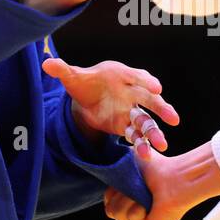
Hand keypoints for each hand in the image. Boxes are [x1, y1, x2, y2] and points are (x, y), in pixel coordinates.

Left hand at [42, 56, 178, 155]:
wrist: (87, 99)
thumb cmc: (86, 83)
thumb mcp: (73, 77)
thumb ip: (63, 70)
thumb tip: (46, 63)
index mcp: (122, 75)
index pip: (137, 76)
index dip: (146, 81)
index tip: (156, 88)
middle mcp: (132, 92)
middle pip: (150, 100)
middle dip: (161, 109)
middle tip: (173, 118)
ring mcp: (131, 110)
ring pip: (146, 121)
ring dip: (154, 133)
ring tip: (161, 146)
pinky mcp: (126, 126)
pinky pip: (136, 135)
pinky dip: (141, 144)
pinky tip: (146, 155)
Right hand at [103, 148, 196, 219]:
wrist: (175, 176)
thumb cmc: (156, 166)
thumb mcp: (126, 162)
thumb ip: (111, 169)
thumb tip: (102, 170)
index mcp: (130, 201)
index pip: (108, 202)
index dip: (113, 190)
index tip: (126, 179)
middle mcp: (135, 215)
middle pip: (109, 209)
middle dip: (120, 193)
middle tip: (138, 186)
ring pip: (116, 213)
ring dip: (129, 198)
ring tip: (146, 194)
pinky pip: (131, 219)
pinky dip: (139, 207)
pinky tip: (152, 204)